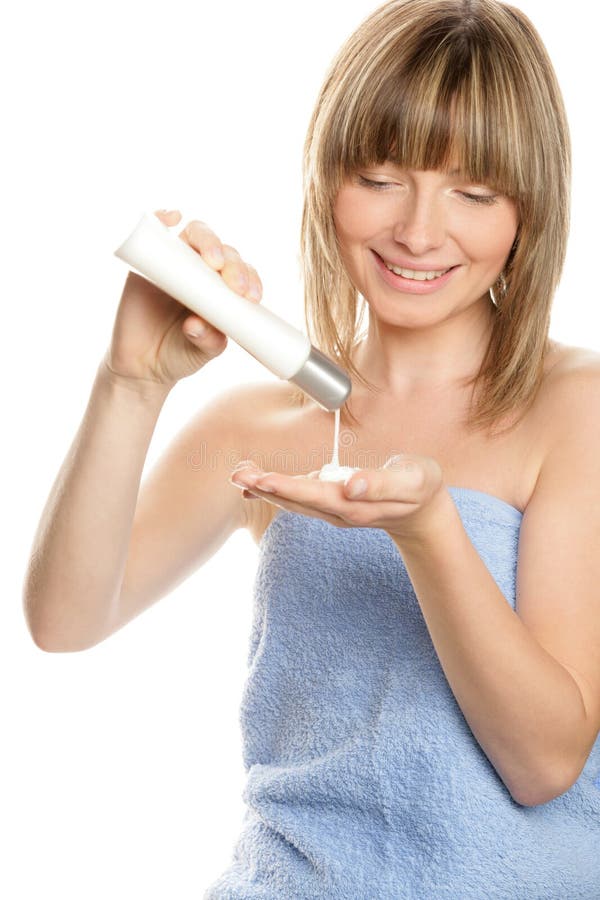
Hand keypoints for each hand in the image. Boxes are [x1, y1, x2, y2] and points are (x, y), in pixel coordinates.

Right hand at [104, 210, 263, 388]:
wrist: (141, 366)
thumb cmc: (178, 355)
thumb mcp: (201, 353)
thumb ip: (208, 341)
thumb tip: (197, 324)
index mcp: (222, 290)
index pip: (241, 272)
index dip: (249, 278)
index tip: (251, 297)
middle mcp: (201, 272)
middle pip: (222, 251)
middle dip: (232, 264)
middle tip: (234, 284)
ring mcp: (174, 264)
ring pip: (195, 237)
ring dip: (208, 242)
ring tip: (212, 260)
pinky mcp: (147, 262)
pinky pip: (155, 231)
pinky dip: (163, 217)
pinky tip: (172, 218)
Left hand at [229, 454, 448, 541]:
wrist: (423, 511)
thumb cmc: (419, 487)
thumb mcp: (412, 481)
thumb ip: (382, 484)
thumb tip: (350, 485)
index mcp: (355, 505)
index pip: (315, 495)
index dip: (287, 487)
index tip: (261, 480)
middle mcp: (338, 512)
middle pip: (296, 500)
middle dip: (266, 488)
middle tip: (237, 475)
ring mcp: (332, 510)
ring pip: (293, 501)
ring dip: (266, 488)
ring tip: (240, 475)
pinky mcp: (330, 504)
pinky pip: (299, 498)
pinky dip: (277, 489)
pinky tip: (257, 483)